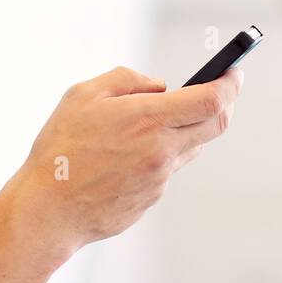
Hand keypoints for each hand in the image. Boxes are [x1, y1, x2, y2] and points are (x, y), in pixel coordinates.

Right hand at [14, 65, 242, 256]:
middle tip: (218, 90)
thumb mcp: (83, 94)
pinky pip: (166, 169)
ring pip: (190, 147)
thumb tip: (160, 85)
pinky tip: (124, 157)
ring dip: (184, 130)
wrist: (48, 209)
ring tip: (148, 124)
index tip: (234, 73)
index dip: (230, 84)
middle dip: (224, 104)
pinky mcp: (152, 198)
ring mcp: (160, 178)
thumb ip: (126, 80)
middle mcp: (162, 150)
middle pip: (216, 125)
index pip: (212, 100)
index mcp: (149, 119)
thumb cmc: (60, 148)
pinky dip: (158, 155)